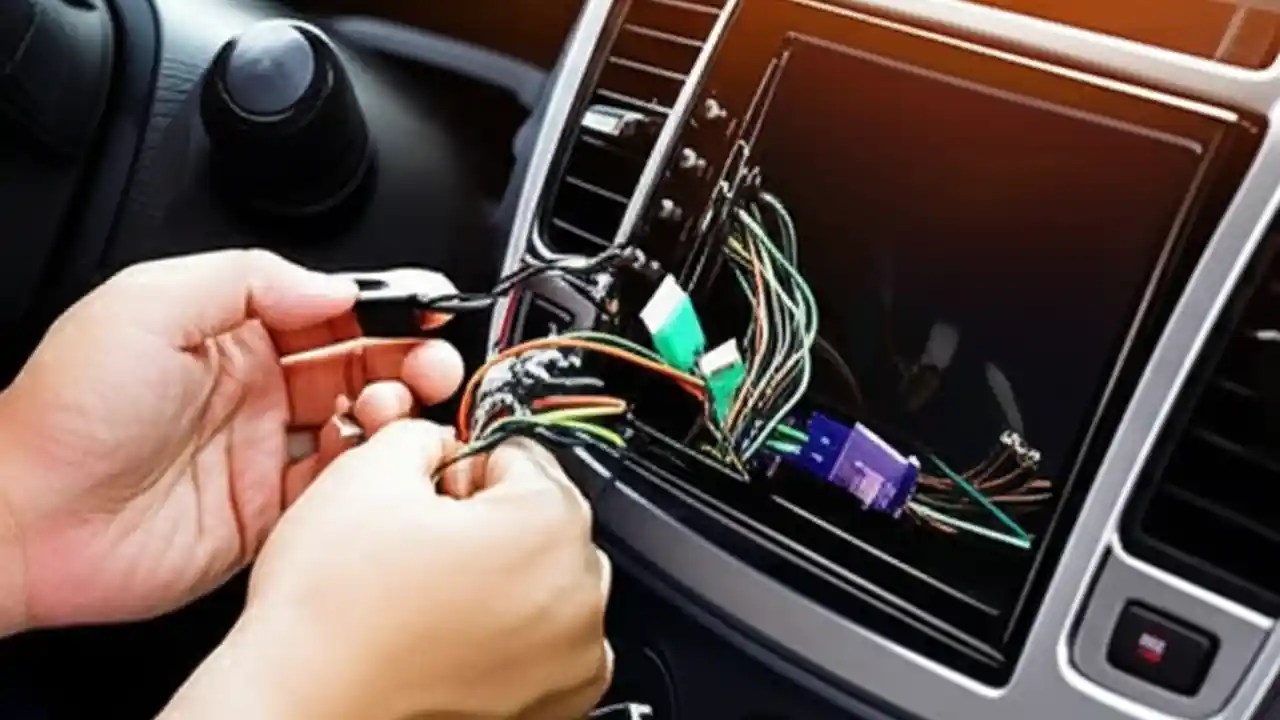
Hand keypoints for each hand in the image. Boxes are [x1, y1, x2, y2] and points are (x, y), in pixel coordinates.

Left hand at [0, 250, 462, 632]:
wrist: (27, 519)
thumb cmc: (65, 412)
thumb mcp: (146, 304)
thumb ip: (246, 280)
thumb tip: (333, 287)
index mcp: (230, 334)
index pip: (328, 309)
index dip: (384, 304)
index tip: (426, 304)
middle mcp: (255, 391)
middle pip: (359, 363)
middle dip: (407, 355)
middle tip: (431, 359)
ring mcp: (265, 452)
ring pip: (360, 423)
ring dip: (394, 407)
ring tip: (392, 404)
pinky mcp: (270, 514)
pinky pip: (340, 487)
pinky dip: (369, 469)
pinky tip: (368, 452)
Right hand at [164, 421, 611, 719]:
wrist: (297, 710)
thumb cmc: (330, 613)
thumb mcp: (368, 472)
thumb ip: (422, 432)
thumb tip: (440, 440)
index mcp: (552, 523)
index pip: (519, 455)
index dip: (462, 465)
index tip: (429, 491)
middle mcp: (581, 595)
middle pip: (538, 521)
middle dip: (486, 522)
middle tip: (417, 545)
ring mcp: (572, 659)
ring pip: (544, 584)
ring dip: (501, 578)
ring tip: (426, 596)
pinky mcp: (555, 708)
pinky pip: (546, 646)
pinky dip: (510, 637)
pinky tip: (447, 638)